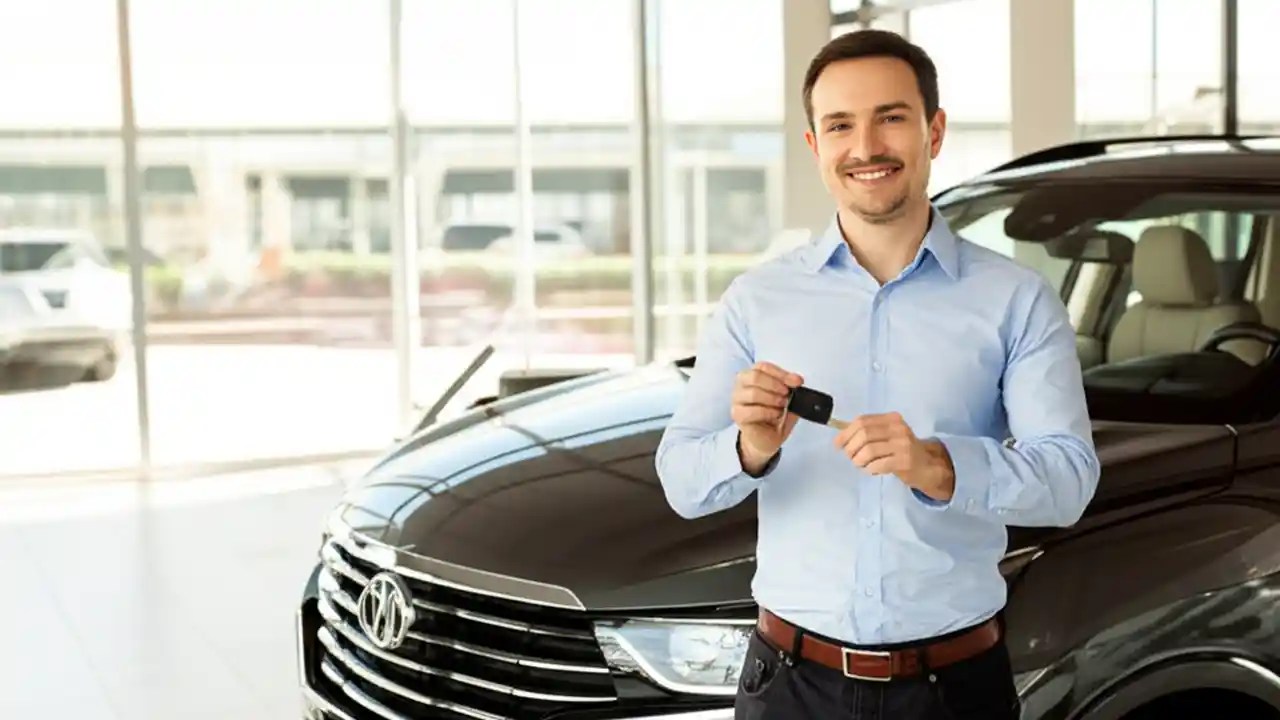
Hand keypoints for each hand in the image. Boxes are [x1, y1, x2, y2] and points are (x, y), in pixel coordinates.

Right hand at [731, 362, 803, 473]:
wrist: (768, 437)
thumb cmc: (775, 415)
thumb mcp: (787, 398)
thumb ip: (790, 387)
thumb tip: (796, 380)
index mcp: (752, 375)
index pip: (763, 367)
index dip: (782, 373)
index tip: (797, 381)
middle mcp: (741, 385)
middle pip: (755, 376)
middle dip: (775, 385)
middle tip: (787, 394)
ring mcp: (737, 400)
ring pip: (753, 393)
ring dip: (772, 399)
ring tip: (782, 406)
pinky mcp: (737, 415)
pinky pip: (752, 410)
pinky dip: (768, 412)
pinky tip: (775, 415)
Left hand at [832, 412, 955, 500]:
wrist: (928, 466)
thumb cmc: (901, 450)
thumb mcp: (888, 435)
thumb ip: (868, 433)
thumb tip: (840, 438)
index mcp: (891, 419)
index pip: (862, 421)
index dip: (846, 433)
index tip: (838, 444)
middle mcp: (898, 428)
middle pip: (864, 434)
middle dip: (851, 448)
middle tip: (850, 457)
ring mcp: (903, 445)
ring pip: (869, 450)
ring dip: (858, 460)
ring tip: (860, 465)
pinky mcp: (905, 461)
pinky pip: (878, 464)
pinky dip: (869, 469)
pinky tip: (871, 470)